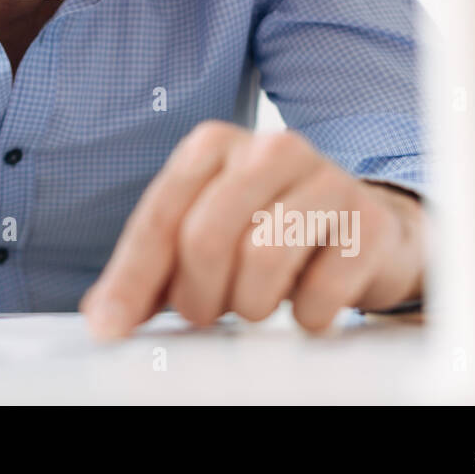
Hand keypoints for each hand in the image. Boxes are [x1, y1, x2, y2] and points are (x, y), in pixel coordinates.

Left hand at [80, 121, 424, 337]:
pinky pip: (321, 290)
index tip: (110, 328)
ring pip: (262, 258)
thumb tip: (104, 316)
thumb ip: (152, 270)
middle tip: (205, 312)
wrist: (365, 228)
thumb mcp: (204, 236)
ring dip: (250, 304)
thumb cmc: (269, 232)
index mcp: (214, 145)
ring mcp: (327, 178)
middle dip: (196, 294)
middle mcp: (270, 148)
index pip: (159, 216)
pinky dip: (306, 315)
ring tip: (257, 303)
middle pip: (206, 237)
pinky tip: (309, 302)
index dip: (131, 279)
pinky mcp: (370, 220)